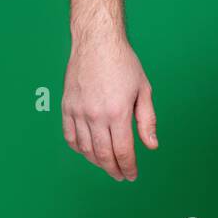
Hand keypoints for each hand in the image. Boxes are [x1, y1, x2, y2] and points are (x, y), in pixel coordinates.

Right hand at [61, 33, 157, 180]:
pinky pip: (70, 136)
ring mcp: (78, 112)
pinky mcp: (67, 107)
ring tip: (107, 165)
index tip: (132, 175)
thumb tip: (151, 146)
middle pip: (103, 155)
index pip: (123, 151)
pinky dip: (78, 148)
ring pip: (85, 149)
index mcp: (117, 112)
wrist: (97, 42)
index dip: (128, 167)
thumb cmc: (123, 63)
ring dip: (96, 162)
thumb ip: (147, 120)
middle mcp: (95, 115)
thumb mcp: (143, 89)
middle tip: (120, 175)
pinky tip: (88, 151)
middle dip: (113, 169)